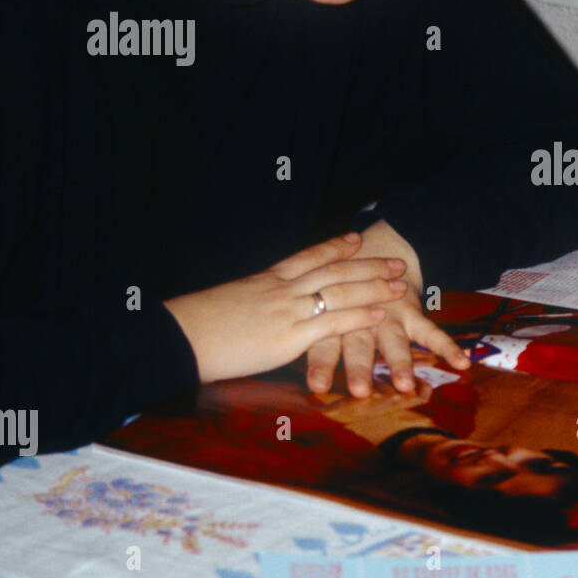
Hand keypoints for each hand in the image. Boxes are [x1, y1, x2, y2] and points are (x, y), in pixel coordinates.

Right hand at [164, 233, 408, 383]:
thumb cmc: (195, 326)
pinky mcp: (289, 337)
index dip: (335, 247)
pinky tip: (381, 314)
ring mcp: (287, 311)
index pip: (308, 256)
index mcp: (265, 279)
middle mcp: (281, 289)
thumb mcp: (228, 305)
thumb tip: (257, 310)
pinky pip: (333, 321)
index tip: (357, 239)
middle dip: (368, 265)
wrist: (178, 338)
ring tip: (400, 283)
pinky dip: (361, 316)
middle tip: (396, 260)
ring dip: (374, 286)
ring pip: (341, 291)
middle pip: (334, 269)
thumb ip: (251, 303)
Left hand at [305, 222, 468, 396]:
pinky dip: (447, 346)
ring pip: (393, 340)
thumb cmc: (338, 288)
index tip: (317, 387)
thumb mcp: (317, 303)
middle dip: (359, 367)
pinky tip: (462, 362)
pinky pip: (431, 331)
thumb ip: (302, 332)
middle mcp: (359, 319)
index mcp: (331, 319)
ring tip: (405, 385)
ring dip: (400, 361)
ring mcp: (389, 314)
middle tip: (360, 391)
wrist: (376, 250)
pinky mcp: (412, 311)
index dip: (320, 363)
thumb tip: (270, 362)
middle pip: (358, 344)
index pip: (322, 343)